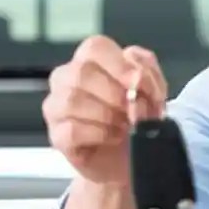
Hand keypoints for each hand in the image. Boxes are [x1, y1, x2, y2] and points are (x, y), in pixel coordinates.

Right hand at [43, 35, 167, 185]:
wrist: (129, 161)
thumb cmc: (135, 122)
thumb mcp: (152, 93)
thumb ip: (148, 76)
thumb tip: (137, 79)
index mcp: (90, 61)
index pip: (94, 47)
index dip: (118, 63)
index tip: (137, 82)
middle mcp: (67, 78)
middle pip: (82, 72)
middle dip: (115, 93)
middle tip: (134, 110)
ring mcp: (57, 107)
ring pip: (72, 99)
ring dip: (108, 114)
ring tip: (125, 125)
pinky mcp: (57, 135)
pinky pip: (71, 129)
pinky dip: (99, 133)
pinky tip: (113, 136)